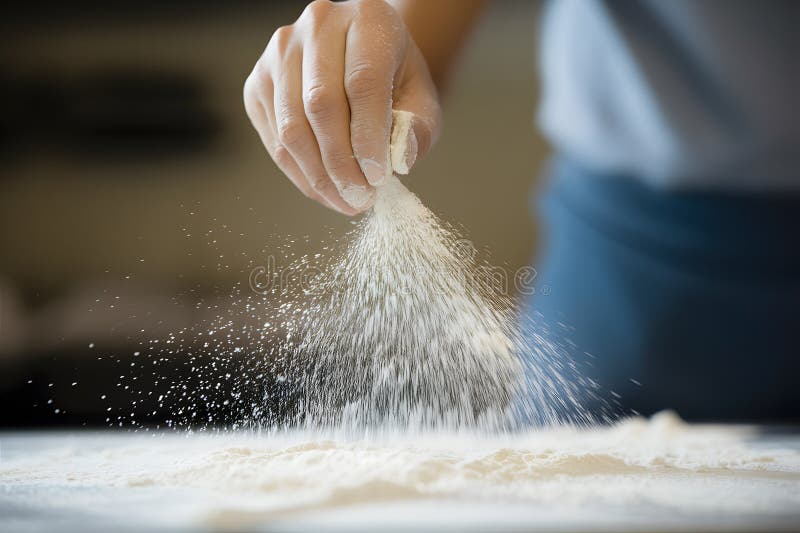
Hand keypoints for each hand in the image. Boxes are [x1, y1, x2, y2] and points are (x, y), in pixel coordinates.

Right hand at [244, 0, 440, 214]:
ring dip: (318, 175)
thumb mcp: (422, 100)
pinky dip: (299, 173)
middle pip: (320, 104)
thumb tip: (397, 159)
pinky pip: (274, 138)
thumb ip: (417, 129)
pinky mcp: (259, 82)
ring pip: (291, 126)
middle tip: (360, 199)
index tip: (378, 179)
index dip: (368, 137)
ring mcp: (280, 52)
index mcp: (367, 18)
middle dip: (341, 163)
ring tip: (344, 201)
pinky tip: (324, 190)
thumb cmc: (396, 80)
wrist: (364, 59)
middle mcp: (317, 24)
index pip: (362, 82)